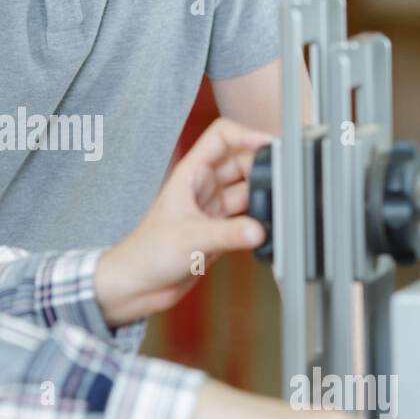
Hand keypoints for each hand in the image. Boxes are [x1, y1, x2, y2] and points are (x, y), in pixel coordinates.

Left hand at [95, 116, 272, 326]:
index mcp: (191, 173)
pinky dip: (259, 222)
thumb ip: (227, 233)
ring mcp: (213, 208)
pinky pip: (247, 218)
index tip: (271, 146)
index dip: (247, 134)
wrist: (137, 284)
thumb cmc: (147, 252)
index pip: (222, 136)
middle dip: (262, 169)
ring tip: (278, 208)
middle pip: (243, 162)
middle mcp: (204, 187)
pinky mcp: (220, 231)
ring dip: (263, 197)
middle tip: (282, 183)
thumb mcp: (190, 238)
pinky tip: (267, 230)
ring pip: (248, 191)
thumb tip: (258, 230)